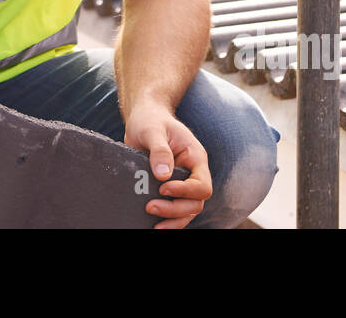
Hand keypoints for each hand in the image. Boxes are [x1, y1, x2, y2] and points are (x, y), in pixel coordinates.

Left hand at [124, 99, 212, 228]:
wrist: (143, 119)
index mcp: (195, 159)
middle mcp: (192, 174)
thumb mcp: (153, 130)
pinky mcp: (168, 190)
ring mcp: (182, 184)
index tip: (163, 187)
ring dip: (172, 220)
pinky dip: (168, 221)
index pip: (202, 184)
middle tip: (150, 206)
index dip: (185, 191)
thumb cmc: (151, 120)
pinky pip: (175, 212)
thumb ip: (159, 150)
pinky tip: (154, 226)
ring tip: (153, 225)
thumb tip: (163, 175)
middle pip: (196, 203)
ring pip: (187, 212)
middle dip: (175, 209)